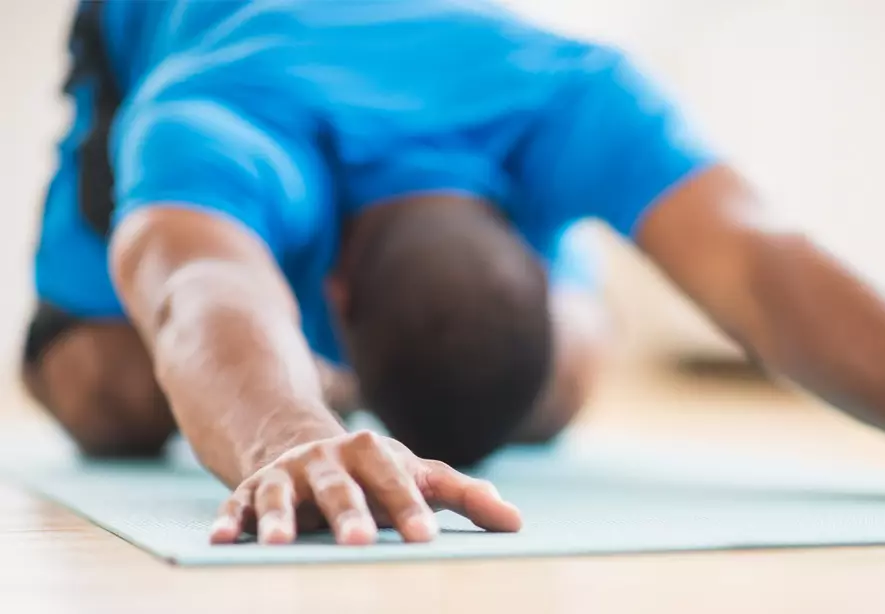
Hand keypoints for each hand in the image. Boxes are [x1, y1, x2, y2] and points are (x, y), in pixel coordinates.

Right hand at [209, 430, 522, 544]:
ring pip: (280, 493)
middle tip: (361, 542)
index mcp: (373, 453)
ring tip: (276, 545)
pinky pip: (236, 504)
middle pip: (340, 487)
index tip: (426, 539)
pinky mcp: (251, 491)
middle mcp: (327, 460)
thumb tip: (516, 523)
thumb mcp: (419, 475)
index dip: (410, 508)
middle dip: (349, 513)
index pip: (397, 481)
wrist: (306, 442)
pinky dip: (228, 521)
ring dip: (277, 517)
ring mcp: (287, 474)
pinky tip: (220, 542)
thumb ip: (465, 496)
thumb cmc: (378, 471)